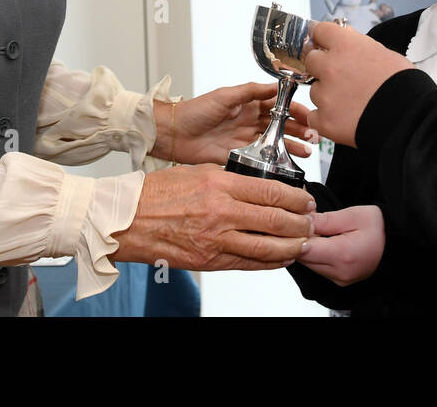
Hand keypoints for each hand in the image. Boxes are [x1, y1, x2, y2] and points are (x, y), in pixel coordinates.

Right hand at [112, 164, 314, 270]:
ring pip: (264, 247)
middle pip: (274, 219)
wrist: (125, 220)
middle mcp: (220, 212)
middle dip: (299, 223)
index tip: (306, 199)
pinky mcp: (207, 261)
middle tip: (311, 222)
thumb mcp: (196, 172)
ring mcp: (214, 240)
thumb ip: (227, 178)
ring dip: (290, 247)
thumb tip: (256, 185)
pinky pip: (245, 264)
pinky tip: (279, 259)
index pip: (270, 190)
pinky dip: (267, 263)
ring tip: (303, 243)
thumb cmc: (156, 194)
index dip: (295, 198)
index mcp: (219, 184)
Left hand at [154, 82, 316, 165]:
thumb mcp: (224, 96)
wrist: (172, 133)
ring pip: (274, 142)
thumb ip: (250, 91)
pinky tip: (285, 163)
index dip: (294, 109)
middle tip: (313, 136)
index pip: (277, 105)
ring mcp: (244, 139)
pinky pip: (260, 158)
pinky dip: (274, 161)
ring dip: (291, 145)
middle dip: (298, 129)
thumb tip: (274, 85)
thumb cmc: (193, 111)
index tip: (308, 114)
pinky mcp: (237, 155)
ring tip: (306, 151)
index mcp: (247, 104)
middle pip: (280, 125)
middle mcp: (248, 121)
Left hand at [300, 205, 385, 286]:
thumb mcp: (353, 215)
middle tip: (303, 222)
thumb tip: (303, 220)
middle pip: (304, 258)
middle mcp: (340, 272)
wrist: (395, 243)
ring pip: (309, 264)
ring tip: (315, 230)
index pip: (304, 249)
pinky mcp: (339, 280)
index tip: (295, 221)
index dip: (296, 234)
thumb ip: (325, 220)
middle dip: (300, 240)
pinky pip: (318, 268)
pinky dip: (315, 255)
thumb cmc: (379, 228)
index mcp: (343, 255)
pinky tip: (322, 242)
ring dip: (307, 248)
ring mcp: (339, 279)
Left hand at [305, 20, 412, 146]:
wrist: (410, 118)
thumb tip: (345, 34)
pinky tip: (344, 119)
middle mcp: (330, 67)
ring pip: (314, 90)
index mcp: (346, 46)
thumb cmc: (403, 85)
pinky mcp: (324, 120)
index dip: (322, 38)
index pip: (319, 31)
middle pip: (310, 59)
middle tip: (339, 76)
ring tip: (351, 102)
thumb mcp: (384, 53)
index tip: (322, 42)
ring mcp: (325, 95)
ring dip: (327, 94)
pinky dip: (326, 118)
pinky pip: (315, 116)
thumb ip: (358, 43)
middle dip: (321, 66)